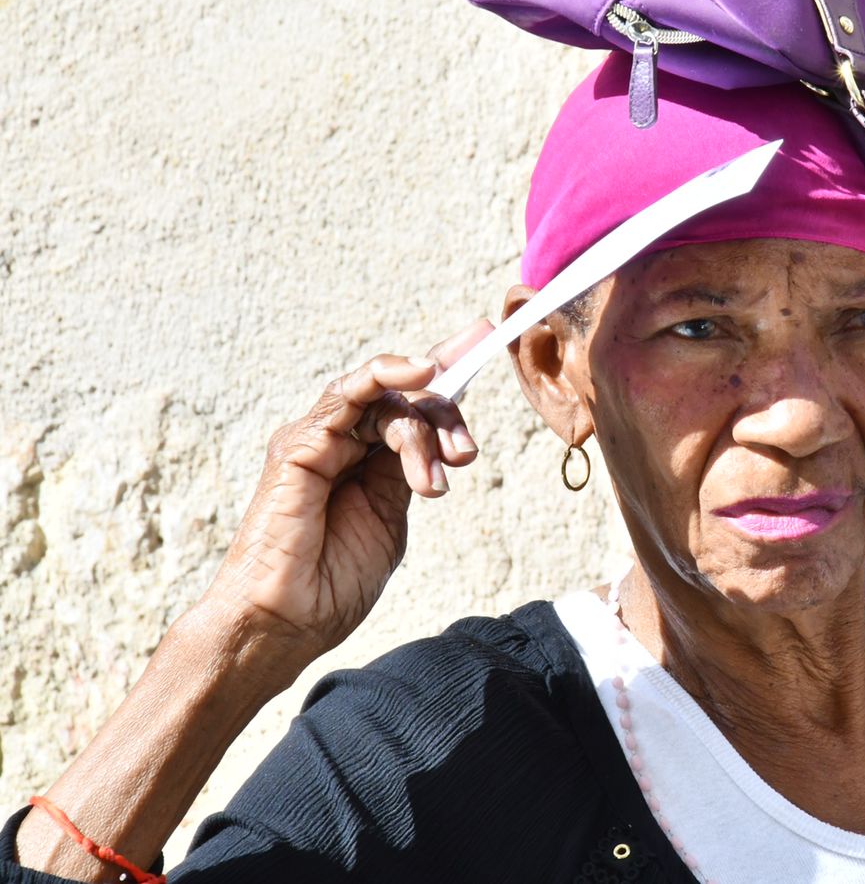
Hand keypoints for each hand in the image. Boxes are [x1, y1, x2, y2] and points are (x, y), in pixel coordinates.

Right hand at [202, 319, 492, 673]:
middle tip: (464, 454)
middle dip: (445, 417)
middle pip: (406, 397)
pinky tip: (420, 374)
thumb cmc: (333, 584)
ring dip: (421, 428)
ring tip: (431, 480)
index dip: (447, 368)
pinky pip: (345, 395)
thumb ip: (411, 472)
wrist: (285, 622)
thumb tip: (443, 439)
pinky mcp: (299, 445)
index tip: (484, 337)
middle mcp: (342, 441)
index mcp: (367, 459)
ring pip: (386, 399)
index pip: (410, 401)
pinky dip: (385, 377)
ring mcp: (319, 440)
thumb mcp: (390, 518)